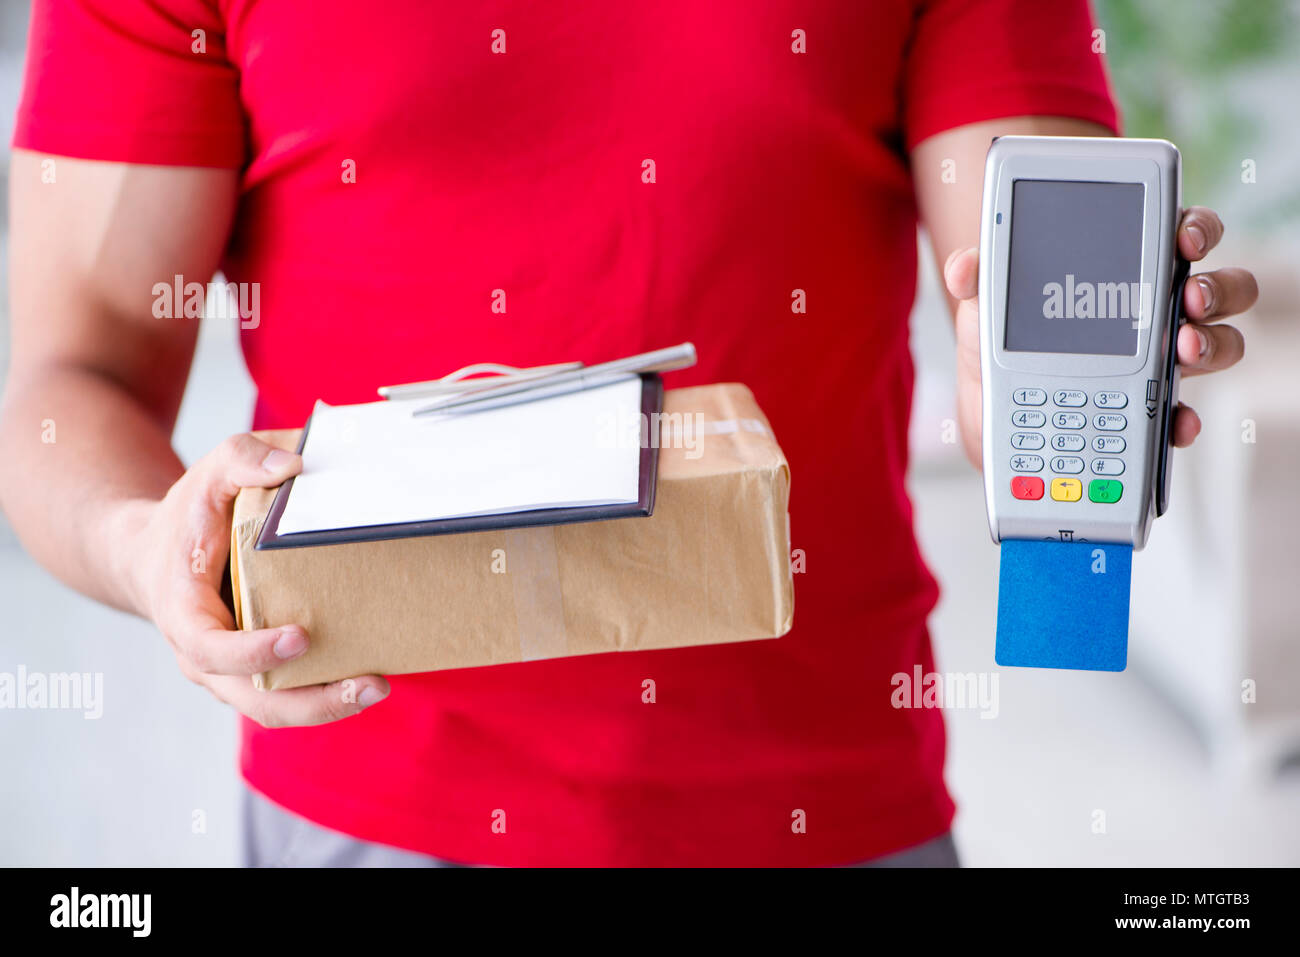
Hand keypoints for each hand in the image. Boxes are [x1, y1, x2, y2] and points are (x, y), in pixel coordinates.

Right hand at [123, 434, 390, 726]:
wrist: (154, 556)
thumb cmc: (185, 519)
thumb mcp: (206, 478)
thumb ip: (242, 459)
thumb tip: (294, 462)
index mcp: (185, 615)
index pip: (211, 650)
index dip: (253, 653)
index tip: (300, 637)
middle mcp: (206, 656)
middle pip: (256, 700)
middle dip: (315, 702)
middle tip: (371, 685)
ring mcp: (233, 672)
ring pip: (278, 707)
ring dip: (330, 705)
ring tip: (379, 686)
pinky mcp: (259, 671)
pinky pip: (292, 694)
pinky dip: (328, 692)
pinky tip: (371, 674)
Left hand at [944, 206, 1253, 467]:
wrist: (991, 418)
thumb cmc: (1001, 346)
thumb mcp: (983, 309)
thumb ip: (976, 279)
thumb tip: (963, 268)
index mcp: (1124, 271)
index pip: (1179, 235)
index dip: (1195, 228)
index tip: (1186, 237)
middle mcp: (1156, 312)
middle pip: (1217, 288)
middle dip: (1214, 289)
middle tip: (1189, 300)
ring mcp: (1160, 363)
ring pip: (1218, 343)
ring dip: (1212, 344)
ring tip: (1183, 351)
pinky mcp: (1151, 414)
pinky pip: (1184, 415)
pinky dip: (1184, 420)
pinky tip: (1175, 423)